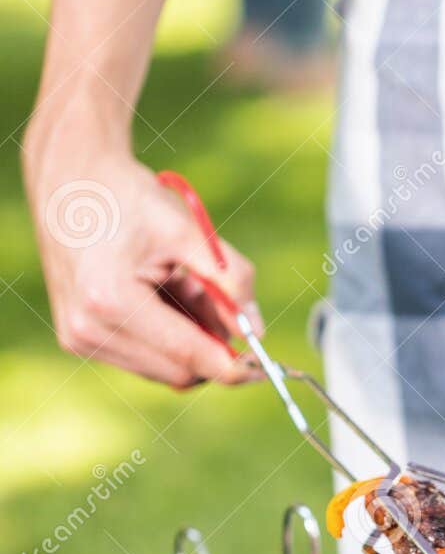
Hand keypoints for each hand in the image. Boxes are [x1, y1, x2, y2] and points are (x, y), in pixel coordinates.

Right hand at [24, 131, 261, 387]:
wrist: (71, 181)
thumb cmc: (128, 199)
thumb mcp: (189, 230)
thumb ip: (230, 280)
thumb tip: (256, 330)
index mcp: (111, 301)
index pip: (187, 357)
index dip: (233, 365)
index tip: (265, 365)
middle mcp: (88, 330)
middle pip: (177, 372)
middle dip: (210, 343)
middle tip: (221, 300)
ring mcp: (79, 338)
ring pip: (163, 368)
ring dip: (188, 337)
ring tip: (182, 282)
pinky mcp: (79, 338)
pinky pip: (143, 357)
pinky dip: (166, 334)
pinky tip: (162, 290)